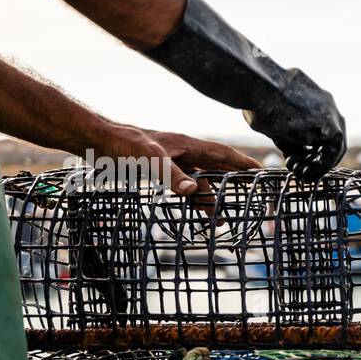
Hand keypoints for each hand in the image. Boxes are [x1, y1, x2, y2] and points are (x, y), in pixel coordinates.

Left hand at [90, 123, 260, 209]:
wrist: (99, 141)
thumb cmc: (124, 145)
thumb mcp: (149, 159)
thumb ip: (171, 175)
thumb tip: (193, 191)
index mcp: (187, 145)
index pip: (222, 154)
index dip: (243, 163)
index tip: (261, 171)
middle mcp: (184, 153)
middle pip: (217, 167)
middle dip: (234, 180)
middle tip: (252, 193)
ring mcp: (173, 162)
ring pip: (200, 180)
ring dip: (210, 197)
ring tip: (220, 217)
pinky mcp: (160, 170)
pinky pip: (185, 185)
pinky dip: (193, 197)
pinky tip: (196, 208)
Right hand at [244, 69, 346, 180]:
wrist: (259, 89)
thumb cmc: (258, 102)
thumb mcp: (276, 120)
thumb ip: (290, 136)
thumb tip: (294, 156)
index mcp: (314, 98)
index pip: (319, 128)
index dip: (306, 148)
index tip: (290, 159)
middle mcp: (327, 104)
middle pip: (328, 139)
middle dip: (313, 158)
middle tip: (297, 170)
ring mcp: (332, 114)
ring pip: (333, 148)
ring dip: (316, 165)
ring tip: (297, 172)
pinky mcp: (333, 128)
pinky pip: (332, 155)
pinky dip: (319, 168)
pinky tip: (304, 174)